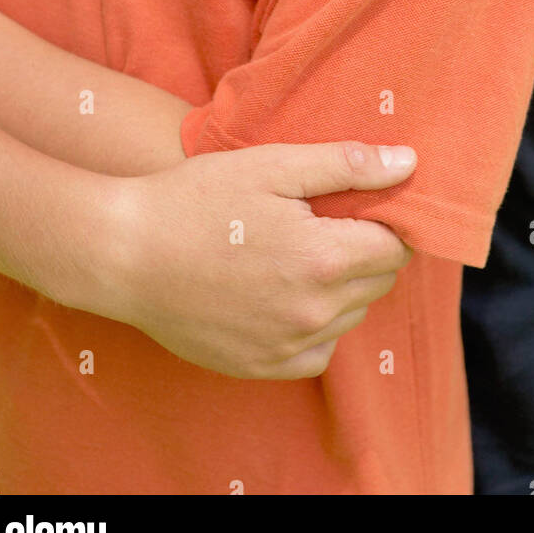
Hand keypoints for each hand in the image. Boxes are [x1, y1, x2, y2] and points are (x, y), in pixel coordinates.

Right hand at [104, 141, 416, 380]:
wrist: (124, 254)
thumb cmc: (197, 200)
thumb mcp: (272, 166)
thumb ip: (345, 165)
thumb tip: (409, 164)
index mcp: (323, 260)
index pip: (397, 246)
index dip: (385, 219)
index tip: (356, 203)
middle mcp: (314, 313)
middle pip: (379, 281)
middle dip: (364, 249)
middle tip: (321, 221)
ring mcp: (288, 347)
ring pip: (350, 316)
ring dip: (341, 286)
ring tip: (295, 252)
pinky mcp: (263, 368)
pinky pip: (319, 350)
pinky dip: (315, 323)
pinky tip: (282, 291)